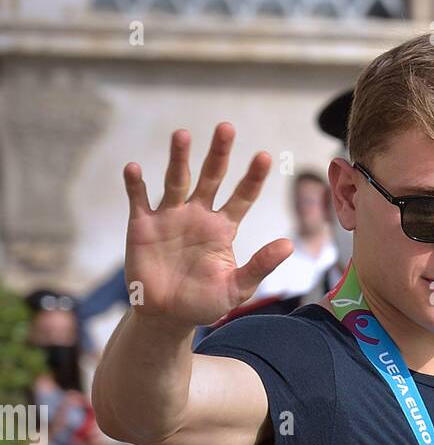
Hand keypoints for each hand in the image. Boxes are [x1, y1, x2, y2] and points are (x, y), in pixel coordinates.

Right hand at [122, 122, 293, 329]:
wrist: (166, 316)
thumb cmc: (204, 303)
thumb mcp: (237, 288)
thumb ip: (260, 265)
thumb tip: (289, 244)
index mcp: (222, 227)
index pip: (242, 196)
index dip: (253, 177)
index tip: (265, 156)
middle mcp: (197, 214)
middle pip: (210, 176)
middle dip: (218, 153)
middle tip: (227, 128)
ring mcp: (170, 216)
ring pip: (176, 179)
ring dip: (178, 157)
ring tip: (183, 135)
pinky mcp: (142, 225)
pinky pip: (139, 199)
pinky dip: (135, 184)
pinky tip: (134, 169)